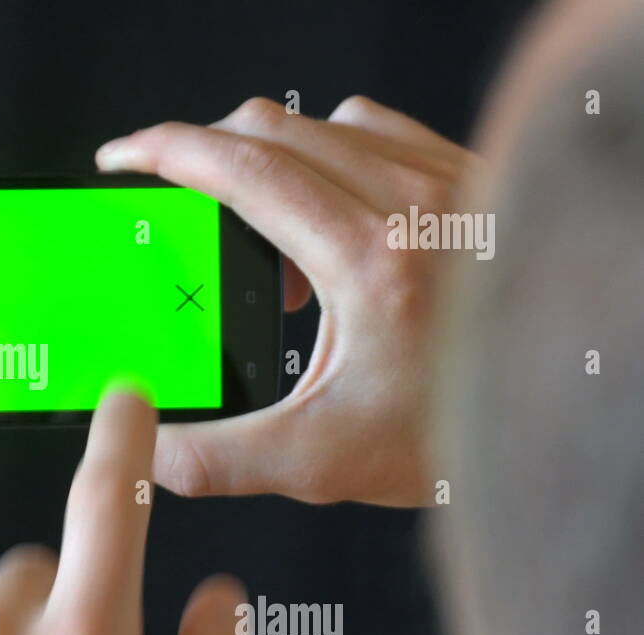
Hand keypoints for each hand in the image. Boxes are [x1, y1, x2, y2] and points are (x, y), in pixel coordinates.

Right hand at [97, 96, 482, 505]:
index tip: (121, 158)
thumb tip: (146, 454)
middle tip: (172, 198)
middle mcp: (415, 203)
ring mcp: (451, 183)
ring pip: (325, 126)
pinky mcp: (471, 183)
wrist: (562, 420)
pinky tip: (331, 219)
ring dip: (271, 162)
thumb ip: (221, 459)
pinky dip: (332, 159)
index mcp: (371, 260)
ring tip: (265, 239)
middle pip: (273, 129)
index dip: (165, 152)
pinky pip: (380, 133)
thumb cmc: (460, 434)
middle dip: (203, 152)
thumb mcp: (325, 459)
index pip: (243, 169)